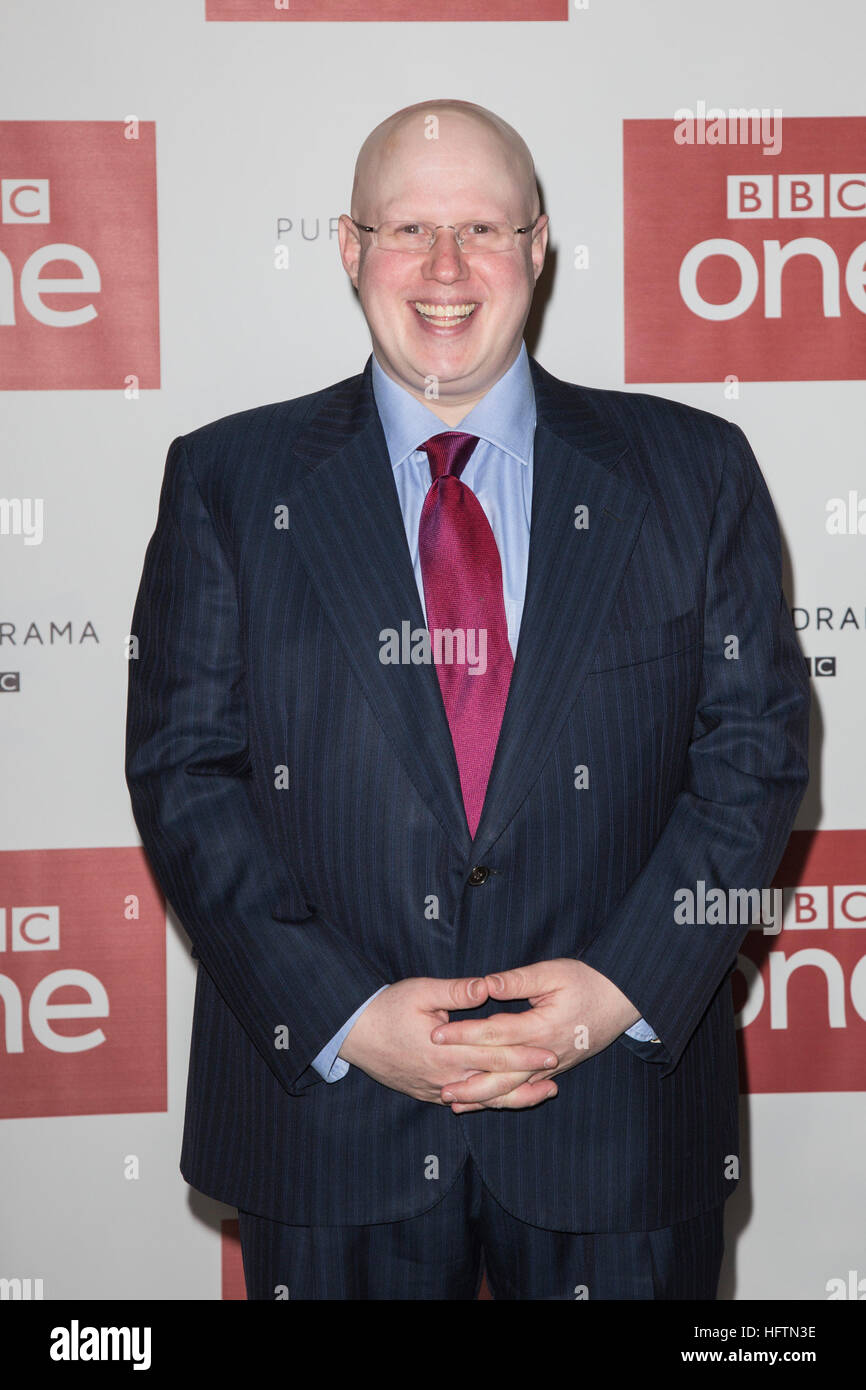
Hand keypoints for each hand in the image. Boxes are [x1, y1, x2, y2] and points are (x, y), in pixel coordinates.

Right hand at [338, 974, 560, 1104]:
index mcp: (446, 1050)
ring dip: (513, 1096)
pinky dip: (487, 1102)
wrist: (352, 1034)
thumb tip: (487, 986)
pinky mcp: (427, 1094)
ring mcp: (435, 1089)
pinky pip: (463, 1103)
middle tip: (556, 1072)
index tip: (550, 1051)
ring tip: (541, 1092)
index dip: (525, 1054)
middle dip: (527, 1078)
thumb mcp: (421, 991)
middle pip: (494, 1082)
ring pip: (481, 1099)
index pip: (495, 1054)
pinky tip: (503, 1098)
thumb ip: (456, 991)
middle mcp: (444, 1076)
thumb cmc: (387, 1007)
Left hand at [429, 958, 640, 1110]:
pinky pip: (524, 1090)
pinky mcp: (555, 1069)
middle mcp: (545, 1053)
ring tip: (452, 1101)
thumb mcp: (554, 972)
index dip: (463, 1034)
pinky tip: (482, 1102)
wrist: (623, 1000)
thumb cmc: (588, 981)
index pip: (494, 1033)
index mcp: (541, 1027)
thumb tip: (486, 984)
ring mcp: (551, 1066)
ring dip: (481, 1096)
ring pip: (512, 1088)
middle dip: (467, 1078)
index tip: (436, 1035)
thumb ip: (518, 980)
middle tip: (437, 1084)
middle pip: (500, 1072)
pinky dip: (502, 1098)